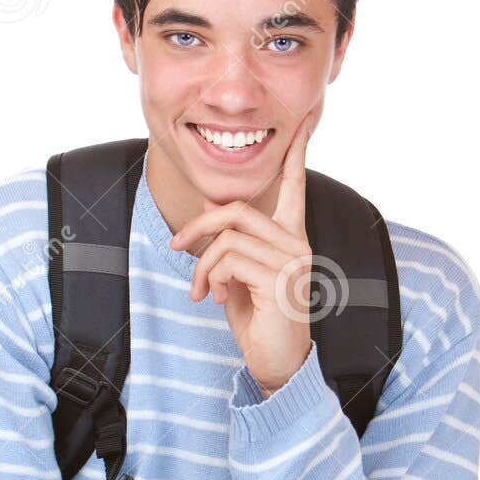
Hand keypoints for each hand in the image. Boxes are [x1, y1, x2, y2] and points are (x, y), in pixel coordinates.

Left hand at [169, 111, 315, 393]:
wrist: (278, 362)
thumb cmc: (259, 319)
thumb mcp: (237, 274)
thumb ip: (229, 241)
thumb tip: (209, 206)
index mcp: (290, 236)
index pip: (294, 183)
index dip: (297, 150)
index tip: (304, 117)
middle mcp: (296, 241)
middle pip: (237, 208)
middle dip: (198, 227)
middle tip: (175, 247)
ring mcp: (291, 259)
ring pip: (227, 237)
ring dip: (201, 264)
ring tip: (200, 290)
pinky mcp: (279, 279)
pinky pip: (228, 260)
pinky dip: (208, 277)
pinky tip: (211, 299)